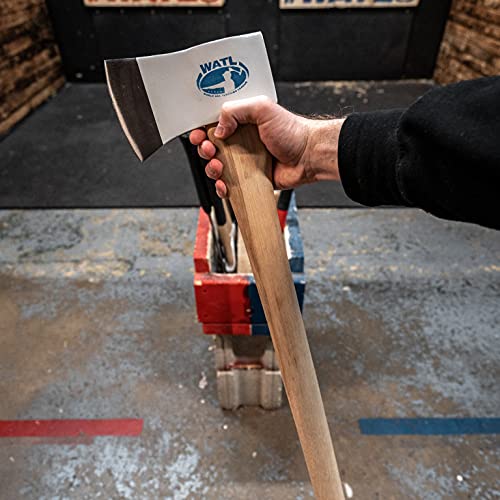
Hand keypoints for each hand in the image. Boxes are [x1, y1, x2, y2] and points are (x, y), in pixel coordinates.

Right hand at [189, 96, 343, 197]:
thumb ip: (236, 111)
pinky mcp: (249, 180)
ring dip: (212, 169)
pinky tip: (225, 184)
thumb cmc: (293, 132)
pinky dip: (222, 187)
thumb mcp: (262, 108)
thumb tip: (217, 128)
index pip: (213, 125)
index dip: (201, 130)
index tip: (197, 134)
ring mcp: (244, 162)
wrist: (309, 156)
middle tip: (209, 150)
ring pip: (217, 168)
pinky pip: (229, 186)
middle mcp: (241, 142)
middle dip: (204, 150)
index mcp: (242, 122)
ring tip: (219, 167)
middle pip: (211, 148)